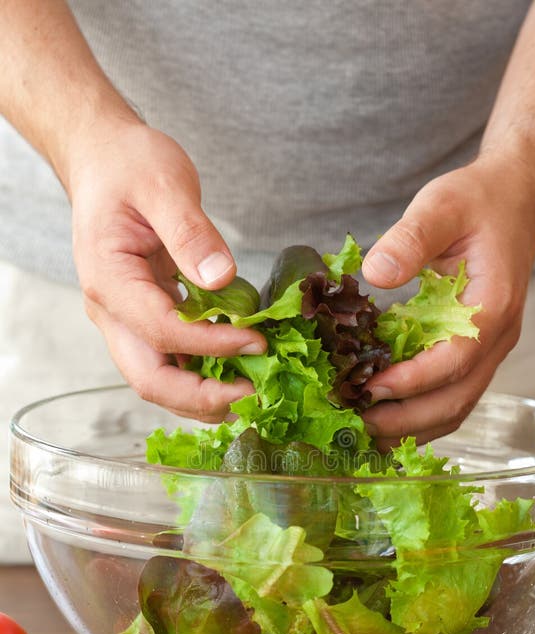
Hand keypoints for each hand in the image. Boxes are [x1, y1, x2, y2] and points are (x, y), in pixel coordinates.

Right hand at [68, 119, 266, 420]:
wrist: (104, 162)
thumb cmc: (128, 166)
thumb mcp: (163, 183)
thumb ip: (190, 231)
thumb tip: (222, 278)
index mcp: (109, 280)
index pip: (162, 331)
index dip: (211, 345)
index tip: (257, 342)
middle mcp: (111, 311)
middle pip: (150, 379)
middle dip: (201, 398)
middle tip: (252, 396)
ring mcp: (125, 320)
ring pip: (157, 380)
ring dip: (202, 397)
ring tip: (250, 393)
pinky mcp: (143, 320)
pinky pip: (169, 361)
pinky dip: (201, 375)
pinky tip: (237, 370)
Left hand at [361, 154, 534, 443]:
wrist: (513, 199)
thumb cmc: (477, 202)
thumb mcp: (441, 206)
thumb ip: (411, 238)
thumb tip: (375, 273)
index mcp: (494, 305)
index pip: (456, 359)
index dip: (414, 380)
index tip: (371, 388)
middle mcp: (497, 337)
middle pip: (457, 398)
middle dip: (407, 418)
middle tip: (357, 423)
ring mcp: (489, 350)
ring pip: (456, 406)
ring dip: (413, 427)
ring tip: (365, 433)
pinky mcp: (474, 353)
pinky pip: (452, 397)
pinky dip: (420, 415)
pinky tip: (385, 418)